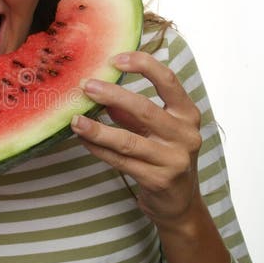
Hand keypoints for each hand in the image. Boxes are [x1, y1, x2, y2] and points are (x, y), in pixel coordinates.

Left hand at [70, 52, 202, 225]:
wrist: (180, 203)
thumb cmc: (165, 157)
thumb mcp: (156, 130)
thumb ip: (133, 112)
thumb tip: (101, 91)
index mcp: (187, 114)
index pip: (168, 81)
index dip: (143, 65)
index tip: (115, 59)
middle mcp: (185, 135)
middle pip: (144, 109)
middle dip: (112, 95)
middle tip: (86, 86)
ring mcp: (173, 159)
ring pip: (128, 140)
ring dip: (97, 129)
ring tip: (75, 120)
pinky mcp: (158, 180)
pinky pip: (121, 161)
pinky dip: (99, 150)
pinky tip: (84, 141)